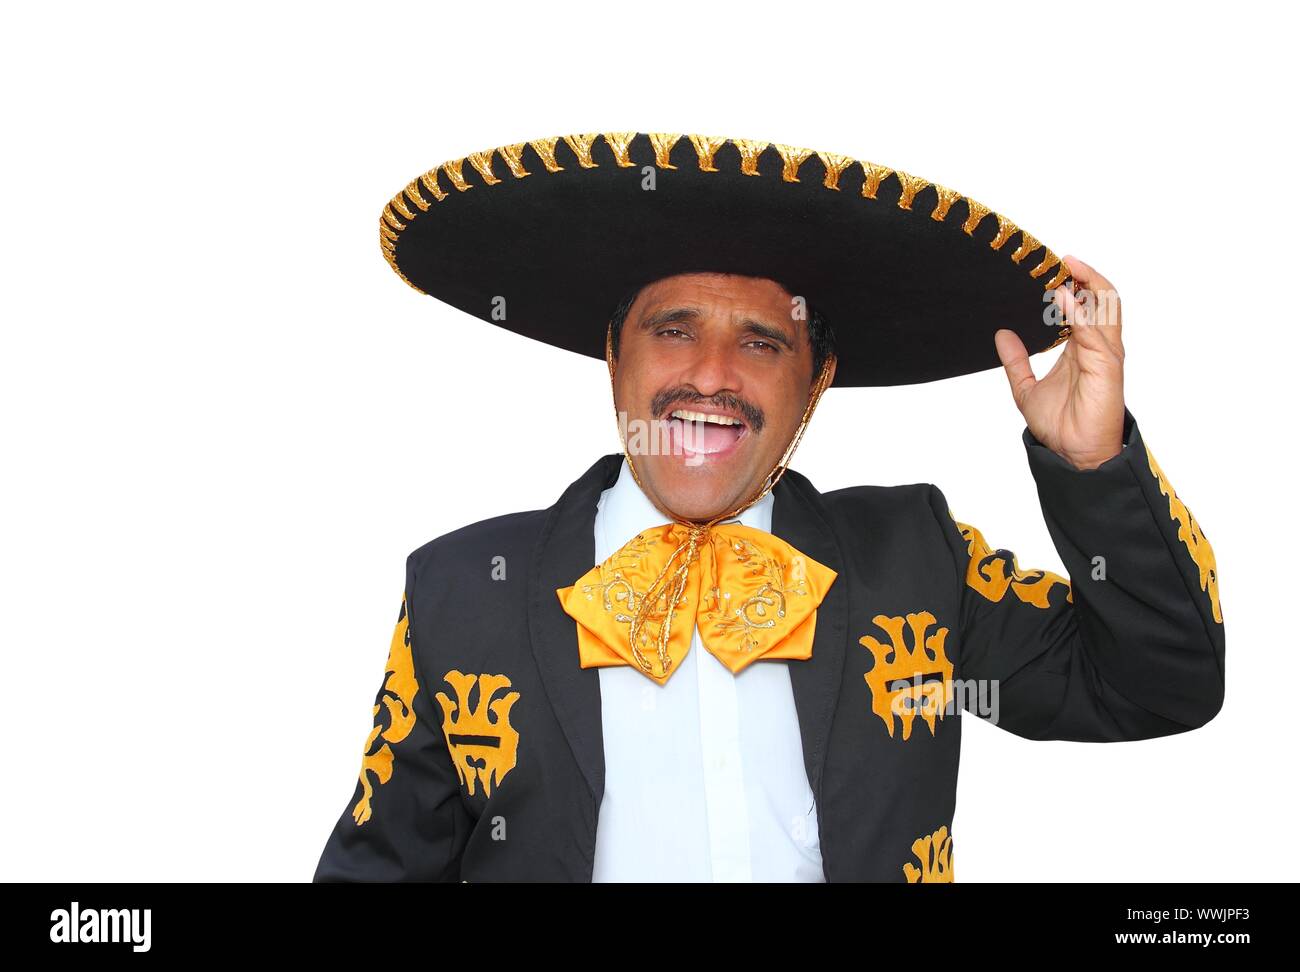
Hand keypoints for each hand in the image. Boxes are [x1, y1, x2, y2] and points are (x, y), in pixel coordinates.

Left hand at [994, 254, 1125, 469]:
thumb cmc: (1060, 425)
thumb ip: (1016, 361)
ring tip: (1065, 266)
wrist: (1071, 454)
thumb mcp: (1026, 388)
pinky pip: (1095, 330)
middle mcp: (1097, 346)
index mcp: (1081, 348)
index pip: (1085, 304)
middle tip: (1060, 259)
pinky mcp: (1107, 365)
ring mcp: (1105, 353)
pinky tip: (1062, 296)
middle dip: (1085, 274)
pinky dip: (1080, 310)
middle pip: (1101, 298)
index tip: (1050, 269)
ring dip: (1087, 282)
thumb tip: (1001, 335)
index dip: (1073, 284)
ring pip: (1106, 306)